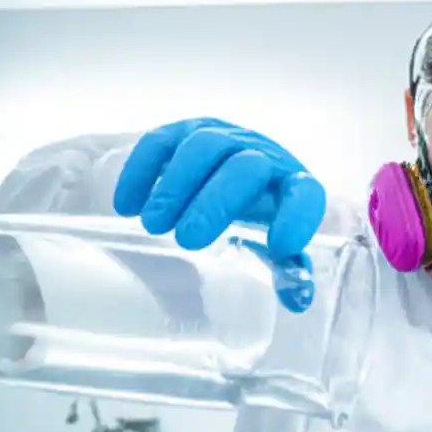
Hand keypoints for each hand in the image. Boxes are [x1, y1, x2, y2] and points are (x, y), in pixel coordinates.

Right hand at [113, 118, 326, 311]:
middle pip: (243, 168)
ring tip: (153, 224)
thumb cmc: (261, 213)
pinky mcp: (186, 129)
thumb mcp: (275, 241)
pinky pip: (162, 140)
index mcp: (293, 184)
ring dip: (175, 186)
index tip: (278, 244)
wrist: (234, 169)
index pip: (305, 193)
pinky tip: (126, 206)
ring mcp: (223, 136)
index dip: (297, 216)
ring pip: (202, 146)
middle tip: (188, 240)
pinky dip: (141, 170)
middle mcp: (263, 154)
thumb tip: (298, 301)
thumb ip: (286, 269)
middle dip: (214, 202)